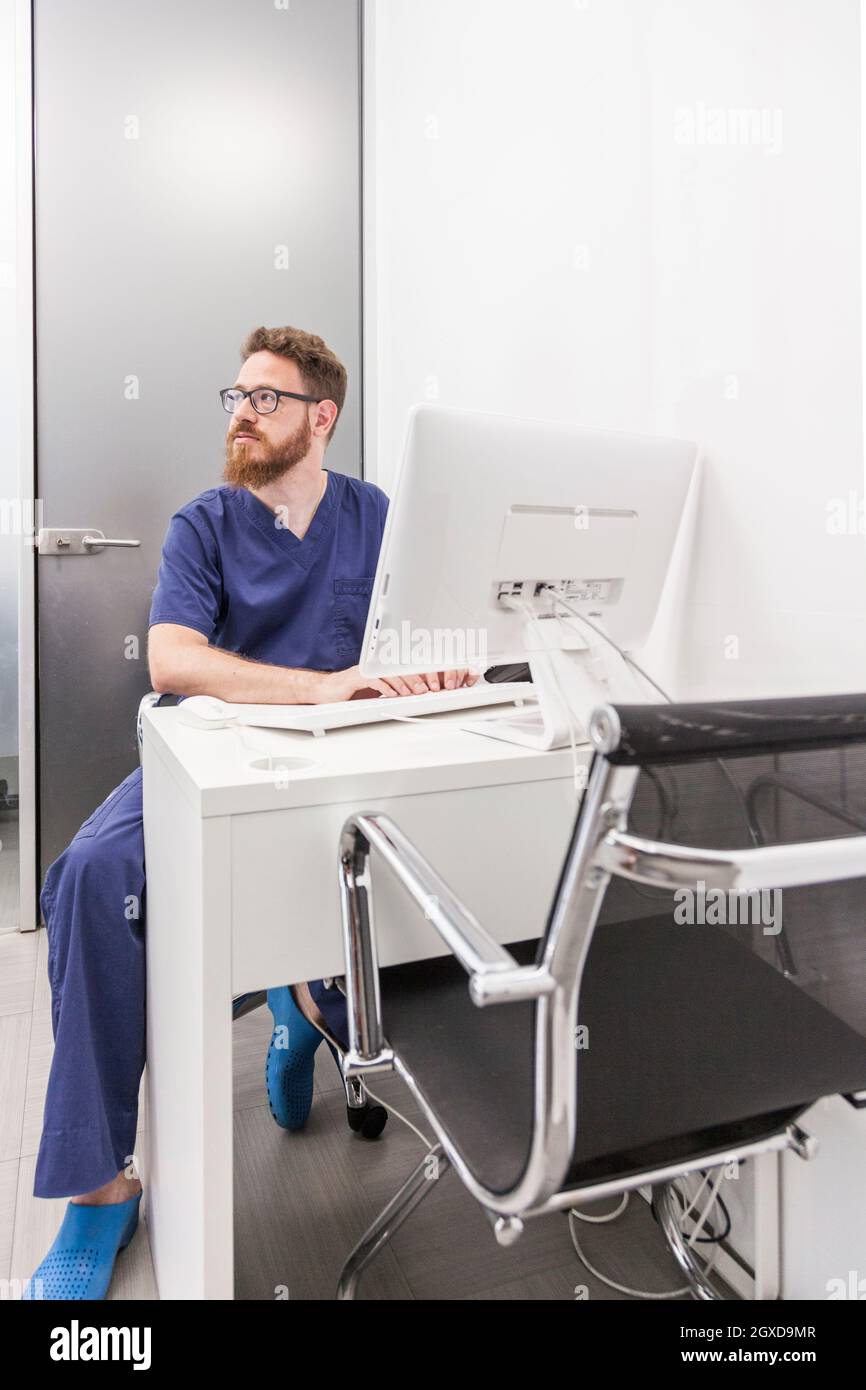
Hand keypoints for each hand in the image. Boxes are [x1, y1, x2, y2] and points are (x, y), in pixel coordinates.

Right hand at [318, 667, 479, 702]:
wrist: (327, 691)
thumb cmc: (353, 691)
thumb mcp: (377, 691)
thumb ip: (392, 689)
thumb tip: (414, 693)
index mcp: (382, 667)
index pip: (404, 667)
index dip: (419, 674)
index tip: (432, 683)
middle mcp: (375, 666)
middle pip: (400, 669)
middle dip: (416, 678)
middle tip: (428, 688)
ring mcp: (366, 671)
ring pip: (389, 674)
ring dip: (404, 684)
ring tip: (413, 692)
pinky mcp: (356, 678)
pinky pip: (374, 681)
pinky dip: (385, 688)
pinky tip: (393, 694)